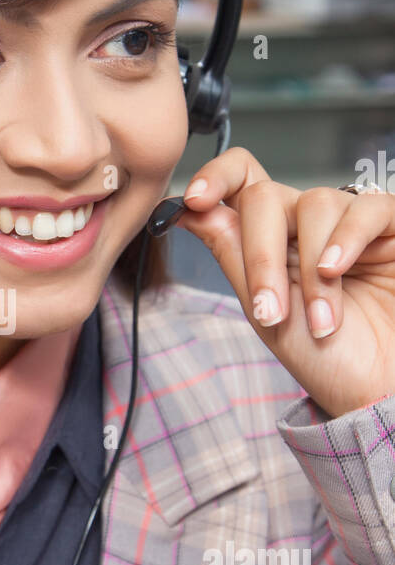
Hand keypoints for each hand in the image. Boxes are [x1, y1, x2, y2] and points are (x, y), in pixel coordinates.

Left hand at [173, 147, 394, 418]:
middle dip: (261, 255)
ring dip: (310, 270)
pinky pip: (369, 208)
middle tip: (271, 313)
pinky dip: (347, 239)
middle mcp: (306, 224)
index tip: (194, 199)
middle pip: (265, 196)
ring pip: (315, 203)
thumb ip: (233, 254)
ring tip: (321, 320)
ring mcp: (349, 223)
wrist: (377, 387)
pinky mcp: (391, 228)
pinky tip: (336, 271)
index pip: (241, 182)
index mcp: (269, 239)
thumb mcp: (265, 309)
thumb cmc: (325, 357)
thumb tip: (190, 210)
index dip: (215, 177)